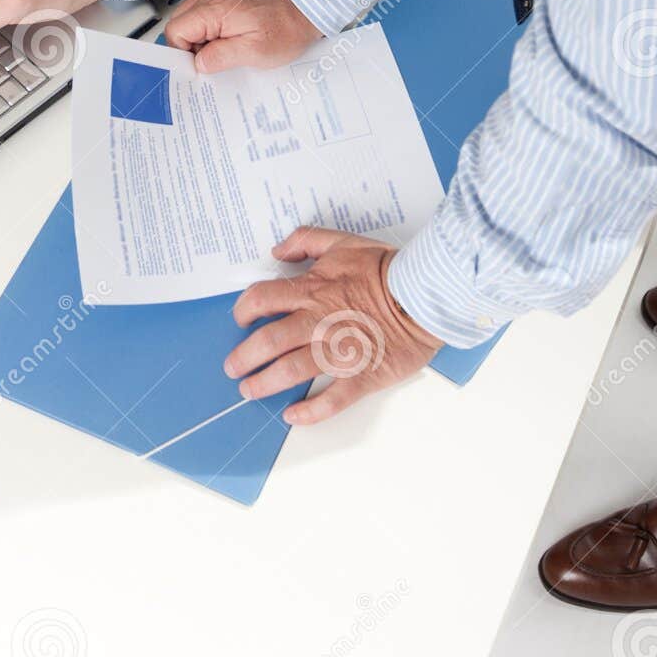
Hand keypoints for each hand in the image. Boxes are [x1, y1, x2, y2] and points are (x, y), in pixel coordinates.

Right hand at [164, 0, 321, 73]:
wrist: (306, 7)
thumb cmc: (287, 27)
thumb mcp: (254, 52)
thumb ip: (220, 57)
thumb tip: (199, 63)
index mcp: (214, 9)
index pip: (175, 30)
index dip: (182, 52)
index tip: (197, 65)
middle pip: (179, 22)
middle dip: (189, 45)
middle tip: (209, 60)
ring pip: (191, 18)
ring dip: (200, 37)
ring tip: (221, 50)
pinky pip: (206, 13)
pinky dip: (211, 29)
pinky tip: (227, 40)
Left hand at [224, 226, 442, 425]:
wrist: (424, 294)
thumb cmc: (386, 269)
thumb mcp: (342, 242)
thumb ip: (306, 240)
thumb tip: (277, 251)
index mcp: (311, 290)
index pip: (262, 300)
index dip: (243, 311)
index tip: (240, 320)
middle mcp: (318, 323)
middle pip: (268, 342)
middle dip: (243, 357)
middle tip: (232, 367)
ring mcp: (338, 352)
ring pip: (290, 372)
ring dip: (264, 384)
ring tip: (250, 391)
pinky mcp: (360, 376)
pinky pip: (331, 400)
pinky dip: (309, 412)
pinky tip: (293, 416)